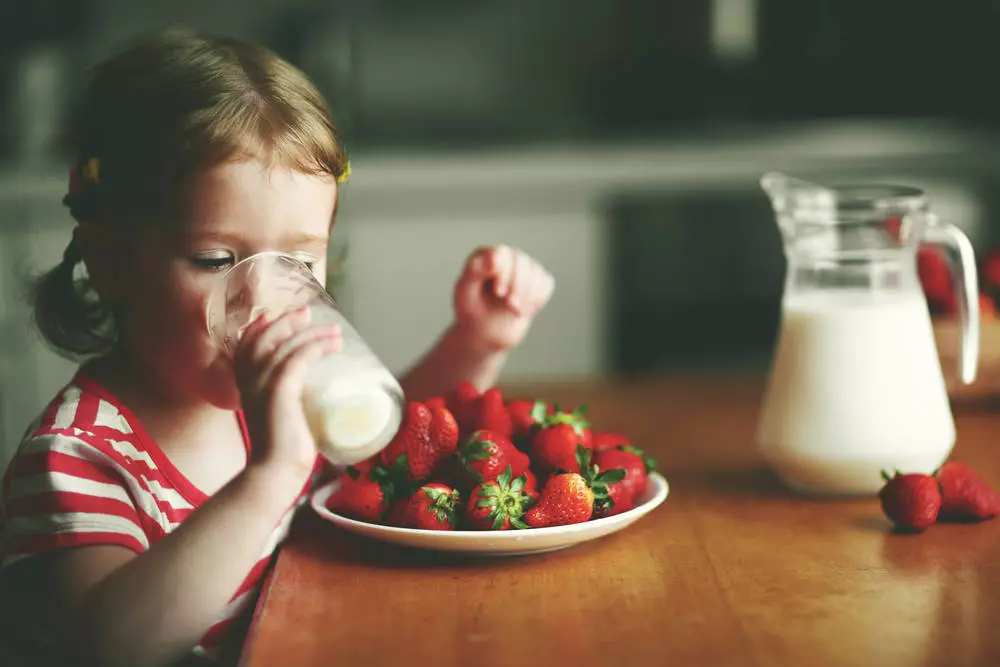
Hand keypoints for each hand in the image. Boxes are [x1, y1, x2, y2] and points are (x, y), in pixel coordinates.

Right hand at [232, 307, 340, 481]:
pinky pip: (296, 359)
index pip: (247, 344)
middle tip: (311, 313)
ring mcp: (261, 385)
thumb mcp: (280, 415)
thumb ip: (286, 399)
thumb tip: (311, 391)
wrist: (275, 473)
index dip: (263, 326)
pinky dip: (314, 347)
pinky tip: (331, 345)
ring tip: (335, 331)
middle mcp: (249, 380)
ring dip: (312, 333)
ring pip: (284, 345)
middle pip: (264, 336)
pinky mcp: (279, 392)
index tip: (284, 316)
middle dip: (288, 321)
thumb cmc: (282, 449)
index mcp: (245, 384)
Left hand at [453, 245, 554, 351]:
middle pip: (521, 261)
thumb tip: (494, 257)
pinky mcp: (536, 281)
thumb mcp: (465, 292)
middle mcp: (505, 257)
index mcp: (484, 255)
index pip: (502, 253)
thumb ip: (474, 271)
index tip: (499, 292)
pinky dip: (537, 299)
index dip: (504, 272)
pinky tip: (523, 310)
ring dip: (527, 294)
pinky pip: (546, 284)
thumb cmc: (471, 310)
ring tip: (514, 309)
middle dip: (517, 284)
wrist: (484, 331)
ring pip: (535, 271)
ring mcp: (523, 268)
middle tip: (509, 304)